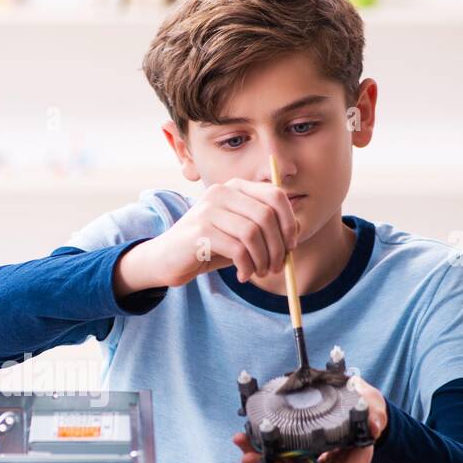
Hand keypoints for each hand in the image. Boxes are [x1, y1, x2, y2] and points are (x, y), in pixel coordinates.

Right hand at [113, 178, 299, 296]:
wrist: (166, 259)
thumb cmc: (209, 247)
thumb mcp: (240, 234)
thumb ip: (265, 229)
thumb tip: (296, 232)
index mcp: (235, 187)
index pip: (276, 195)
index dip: (289, 223)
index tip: (291, 248)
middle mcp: (222, 191)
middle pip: (267, 215)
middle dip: (278, 246)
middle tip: (277, 267)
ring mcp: (209, 209)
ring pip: (253, 233)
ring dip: (263, 259)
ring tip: (259, 272)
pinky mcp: (201, 230)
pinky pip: (238, 249)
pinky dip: (247, 266)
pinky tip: (243, 275)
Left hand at [232, 376, 387, 462]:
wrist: (365, 411)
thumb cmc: (369, 412)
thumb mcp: (374, 411)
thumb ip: (374, 418)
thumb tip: (373, 426)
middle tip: (246, 457)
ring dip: (260, 456)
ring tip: (241, 443)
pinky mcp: (304, 454)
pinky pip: (283, 455)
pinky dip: (265, 448)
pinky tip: (247, 439)